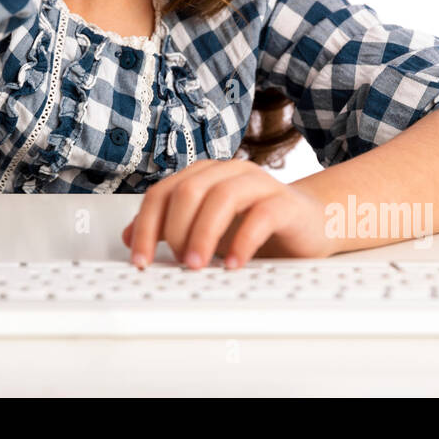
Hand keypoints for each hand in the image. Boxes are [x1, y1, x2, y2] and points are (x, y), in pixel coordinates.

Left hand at [121, 159, 332, 267]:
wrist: (310, 223)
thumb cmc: (255, 225)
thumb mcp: (205, 228)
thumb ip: (168, 227)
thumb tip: (128, 237)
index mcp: (203, 175)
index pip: (161, 193)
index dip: (145, 226)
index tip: (139, 260)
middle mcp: (228, 172)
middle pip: (187, 192)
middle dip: (174, 231)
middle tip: (176, 263)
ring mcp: (258, 183)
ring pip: (221, 198)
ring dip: (203, 236)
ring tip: (197, 266)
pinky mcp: (285, 202)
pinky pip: (260, 215)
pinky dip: (242, 242)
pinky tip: (233, 265)